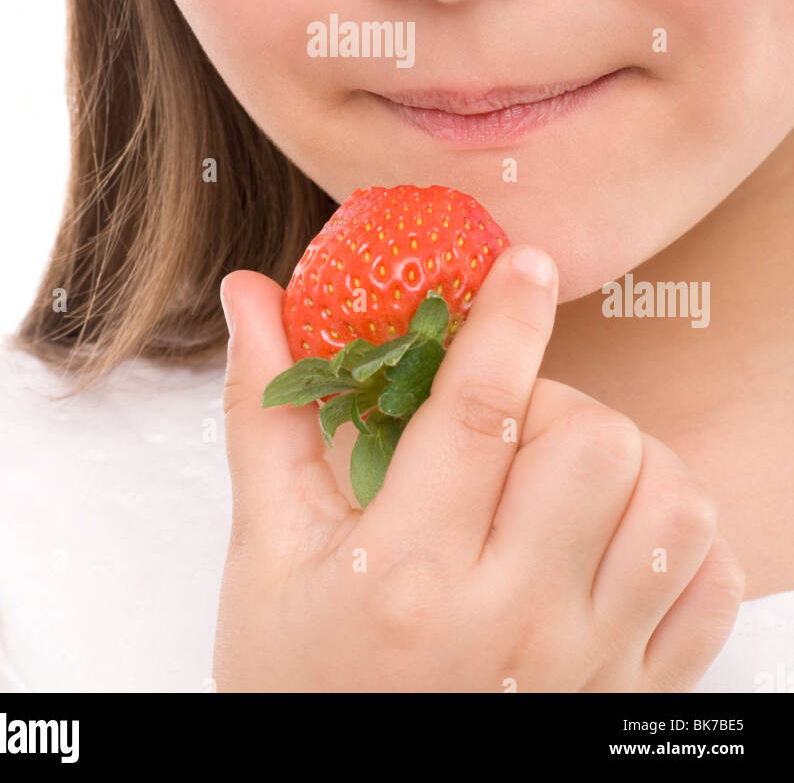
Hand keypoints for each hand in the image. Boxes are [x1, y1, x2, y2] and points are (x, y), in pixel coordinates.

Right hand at [213, 247, 743, 691]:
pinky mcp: (634, 699)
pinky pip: (711, 582)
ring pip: (667, 501)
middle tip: (509, 428)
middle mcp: (508, 622)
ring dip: (624, 465)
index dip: (508, 317)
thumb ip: (267, 414)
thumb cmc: (300, 683)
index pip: (480, 408)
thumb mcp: (268, 552)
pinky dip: (678, 539)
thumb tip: (251, 294)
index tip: (525, 264)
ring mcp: (584, 667)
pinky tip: (613, 539)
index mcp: (402, 573)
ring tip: (560, 483)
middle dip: (554, 403)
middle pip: (593, 441)